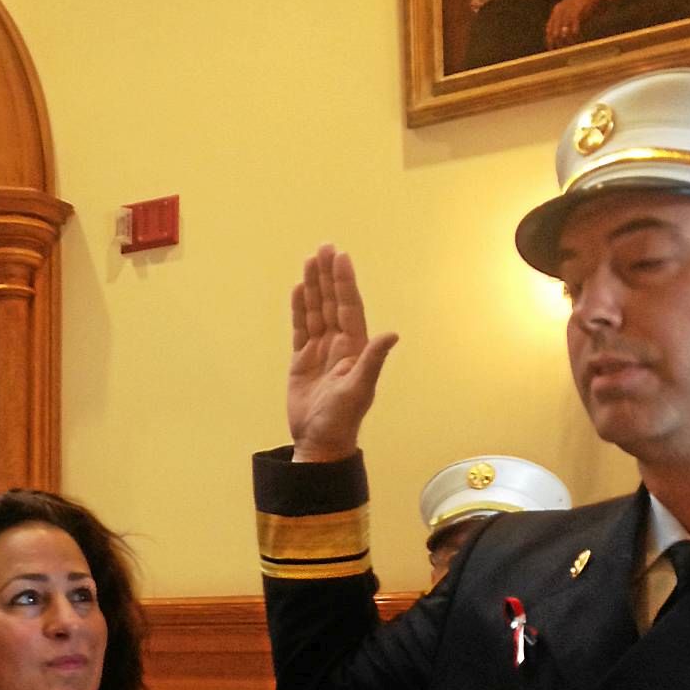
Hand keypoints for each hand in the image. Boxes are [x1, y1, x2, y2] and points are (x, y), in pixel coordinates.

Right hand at [287, 245, 398, 462]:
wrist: (319, 442)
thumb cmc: (342, 420)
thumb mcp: (359, 390)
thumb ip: (373, 360)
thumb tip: (391, 334)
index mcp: (354, 349)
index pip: (349, 308)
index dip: (344, 283)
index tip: (340, 258)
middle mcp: (338, 345)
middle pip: (332, 303)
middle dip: (328, 276)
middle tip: (323, 248)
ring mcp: (320, 352)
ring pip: (316, 311)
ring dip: (313, 287)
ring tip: (309, 260)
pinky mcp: (302, 361)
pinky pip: (300, 328)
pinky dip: (299, 309)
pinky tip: (298, 290)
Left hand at [545, 0, 606, 48]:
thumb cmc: (582, 3)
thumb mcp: (569, 11)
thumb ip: (564, 22)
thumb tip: (561, 37)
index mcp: (556, 11)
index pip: (549, 29)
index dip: (550, 40)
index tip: (552, 49)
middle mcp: (560, 12)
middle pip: (555, 32)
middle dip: (558, 43)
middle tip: (562, 51)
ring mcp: (568, 12)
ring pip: (563, 32)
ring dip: (566, 42)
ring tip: (570, 47)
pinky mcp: (577, 13)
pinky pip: (573, 28)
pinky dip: (574, 36)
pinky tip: (576, 40)